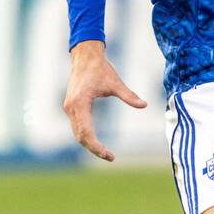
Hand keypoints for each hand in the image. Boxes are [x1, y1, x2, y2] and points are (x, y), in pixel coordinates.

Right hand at [63, 40, 146, 161]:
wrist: (85, 56)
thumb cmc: (100, 69)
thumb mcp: (116, 83)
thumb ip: (129, 96)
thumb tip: (144, 105)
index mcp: (80, 103)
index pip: (86, 133)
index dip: (97, 147)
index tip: (109, 155)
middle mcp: (71, 108)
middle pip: (80, 137)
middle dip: (94, 149)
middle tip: (110, 157)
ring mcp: (69, 108)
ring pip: (77, 133)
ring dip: (89, 144)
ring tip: (106, 152)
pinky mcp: (70, 107)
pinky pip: (77, 126)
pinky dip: (86, 136)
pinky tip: (97, 142)